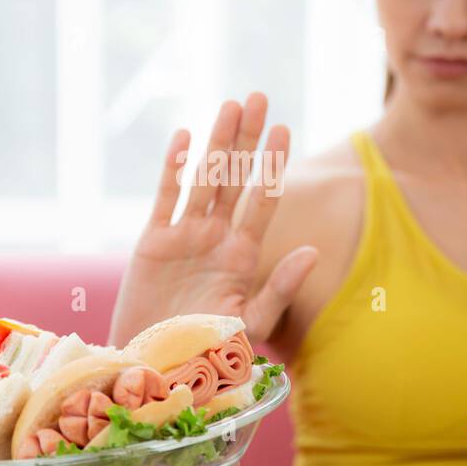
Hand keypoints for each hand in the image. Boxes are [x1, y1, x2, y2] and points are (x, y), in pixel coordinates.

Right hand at [108, 92, 317, 347]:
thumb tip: (313, 251)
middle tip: (259, 97)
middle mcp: (215, 239)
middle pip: (235, 178)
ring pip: (202, 179)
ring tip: (230, 105)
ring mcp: (184, 238)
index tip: (285, 128)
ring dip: (216, 142)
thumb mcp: (251, 323)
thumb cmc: (206, 353)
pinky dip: (172, 168)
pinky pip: (165, 198)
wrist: (155, 368)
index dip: (273, 165)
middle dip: (247, 138)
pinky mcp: (152, 243)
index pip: (262, 200)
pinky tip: (183, 137)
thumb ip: (281, 288)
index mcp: (242, 256)